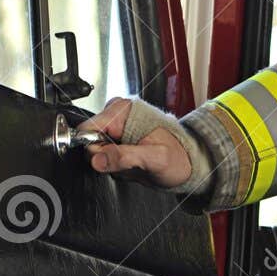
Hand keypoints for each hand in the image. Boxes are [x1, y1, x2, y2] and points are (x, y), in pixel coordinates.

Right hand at [78, 97, 192, 188]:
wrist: (188, 165)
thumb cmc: (179, 158)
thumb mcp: (154, 159)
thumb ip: (124, 157)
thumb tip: (97, 158)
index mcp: (123, 110)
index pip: (88, 128)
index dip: (94, 148)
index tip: (109, 159)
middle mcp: (117, 115)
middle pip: (90, 140)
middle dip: (105, 157)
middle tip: (129, 162)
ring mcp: (116, 127)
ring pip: (96, 150)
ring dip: (112, 162)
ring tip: (133, 162)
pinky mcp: (117, 140)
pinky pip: (104, 155)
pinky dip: (115, 164)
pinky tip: (131, 163)